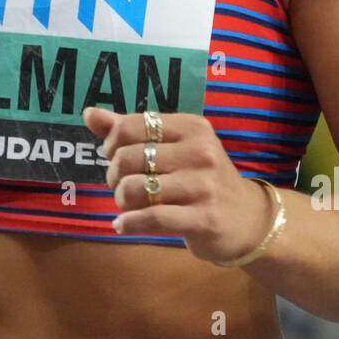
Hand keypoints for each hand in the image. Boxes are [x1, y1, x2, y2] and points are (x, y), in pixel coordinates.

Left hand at [82, 106, 270, 264]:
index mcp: (192, 127)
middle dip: (114, 176)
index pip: (132, 126)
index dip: (111, 143)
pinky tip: (123, 225)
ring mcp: (203, 185)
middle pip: (128, 158)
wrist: (249, 220)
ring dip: (121, 200)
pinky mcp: (203, 218)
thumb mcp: (174, 148)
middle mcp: (199, 151)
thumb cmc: (203, 180)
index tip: (114, 156)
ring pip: (135, 188)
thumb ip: (130, 130)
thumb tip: (89, 113)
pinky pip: (151, 218)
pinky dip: (129, 223)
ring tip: (128, 205)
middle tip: (122, 186)